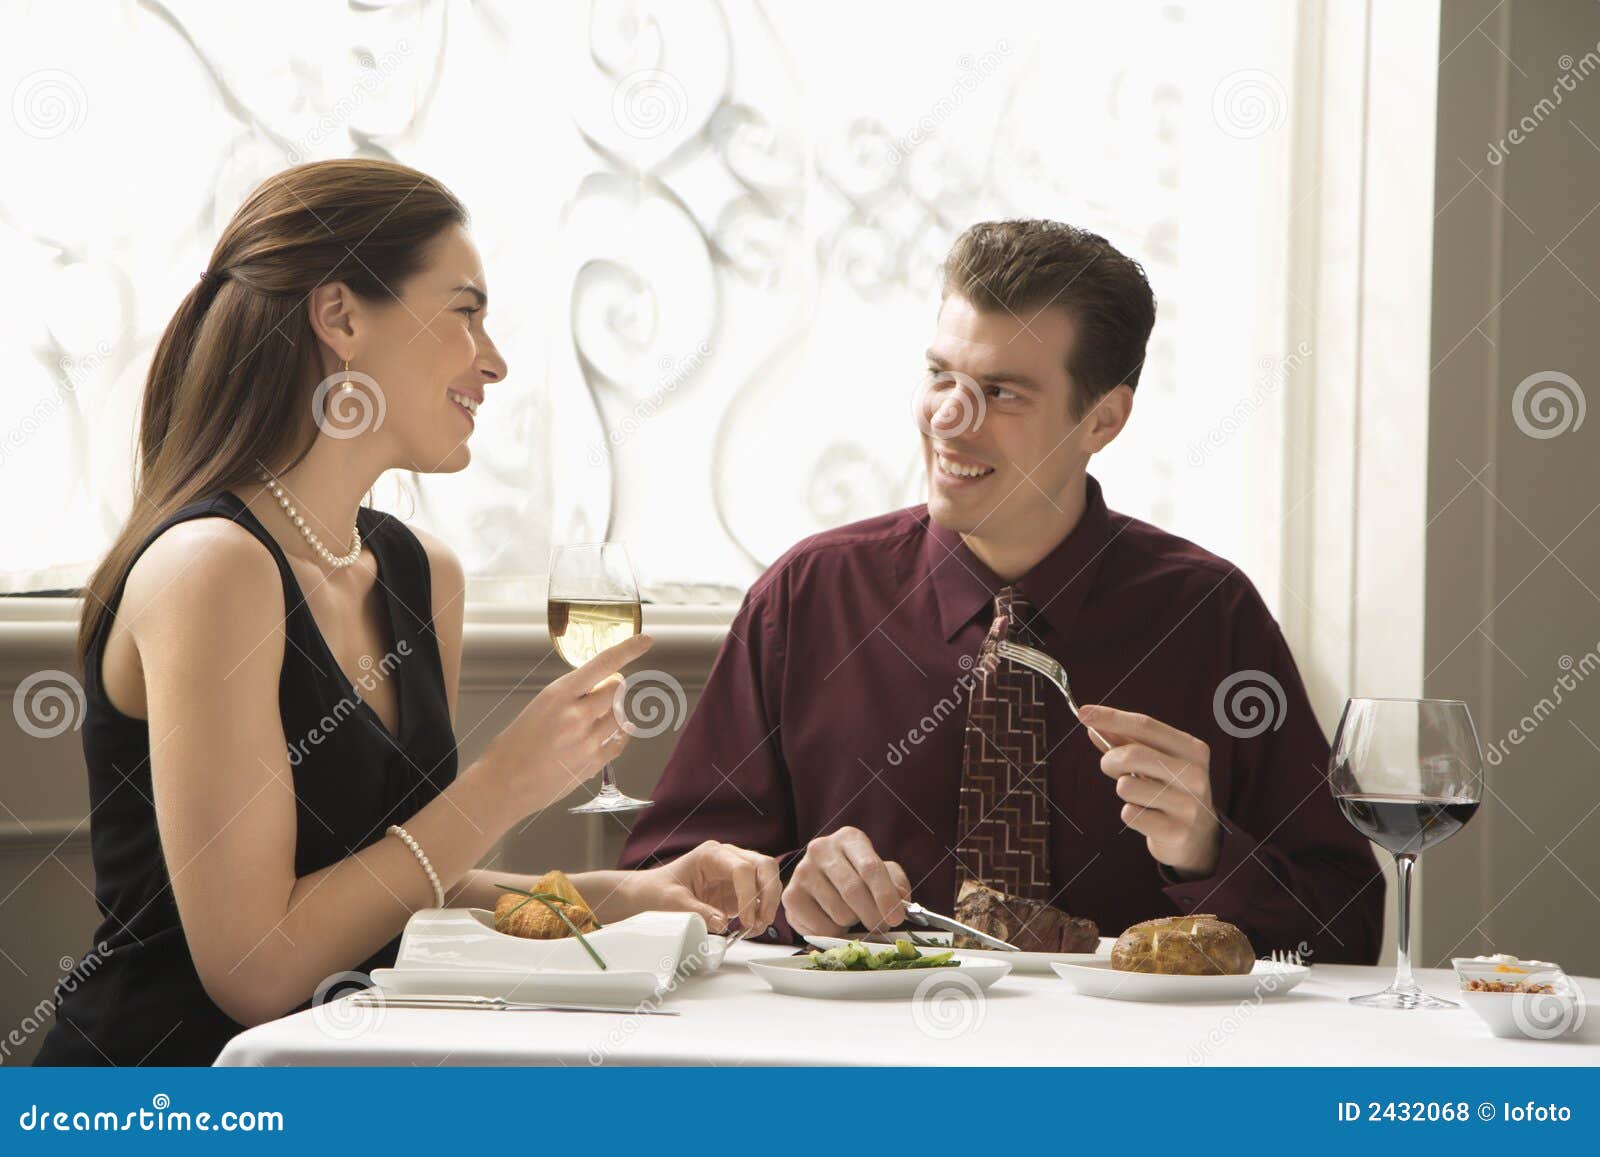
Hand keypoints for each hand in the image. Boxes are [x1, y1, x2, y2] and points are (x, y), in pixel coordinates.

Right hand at [481, 634, 652, 812]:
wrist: (504, 783)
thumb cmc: (516, 743)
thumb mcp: (540, 706)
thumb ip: (572, 695)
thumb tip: (605, 686)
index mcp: (559, 694)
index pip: (603, 664)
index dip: (628, 649)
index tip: (646, 640)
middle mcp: (577, 715)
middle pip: (616, 690)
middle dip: (613, 688)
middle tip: (604, 692)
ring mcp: (587, 740)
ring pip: (619, 717)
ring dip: (613, 714)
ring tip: (594, 718)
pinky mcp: (593, 763)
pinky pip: (619, 743)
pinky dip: (619, 736)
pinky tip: (616, 733)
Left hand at [637, 841, 781, 934]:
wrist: (650, 894)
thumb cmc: (658, 890)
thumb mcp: (672, 902)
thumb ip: (697, 911)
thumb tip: (722, 923)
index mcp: (712, 854)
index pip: (743, 868)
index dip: (749, 894)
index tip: (745, 919)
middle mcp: (728, 859)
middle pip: (764, 866)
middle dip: (769, 894)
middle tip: (762, 920)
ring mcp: (735, 874)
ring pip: (767, 880)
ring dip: (767, 905)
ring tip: (754, 928)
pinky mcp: (737, 891)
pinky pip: (759, 898)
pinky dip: (760, 912)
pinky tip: (750, 928)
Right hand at [782, 826, 911, 936]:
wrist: (820, 880)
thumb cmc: (857, 875)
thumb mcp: (882, 872)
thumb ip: (896, 883)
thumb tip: (901, 900)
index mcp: (849, 838)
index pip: (869, 867)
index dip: (885, 895)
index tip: (896, 917)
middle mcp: (821, 849)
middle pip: (853, 890)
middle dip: (873, 915)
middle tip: (882, 927)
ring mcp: (802, 871)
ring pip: (839, 912)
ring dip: (853, 923)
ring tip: (852, 915)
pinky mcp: (791, 896)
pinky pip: (821, 928)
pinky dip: (835, 933)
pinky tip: (834, 920)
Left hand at [1080, 704, 1221, 878]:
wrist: (1198, 837)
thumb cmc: (1170, 789)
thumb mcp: (1155, 761)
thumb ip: (1125, 741)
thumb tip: (1091, 724)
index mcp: (1192, 749)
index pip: (1145, 725)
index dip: (1111, 717)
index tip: (1083, 712)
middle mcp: (1194, 775)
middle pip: (1133, 754)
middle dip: (1110, 759)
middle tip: (1108, 765)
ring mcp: (1187, 805)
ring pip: (1126, 787)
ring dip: (1123, 790)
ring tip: (1139, 796)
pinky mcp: (1175, 832)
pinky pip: (1129, 814)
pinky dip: (1129, 814)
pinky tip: (1147, 817)